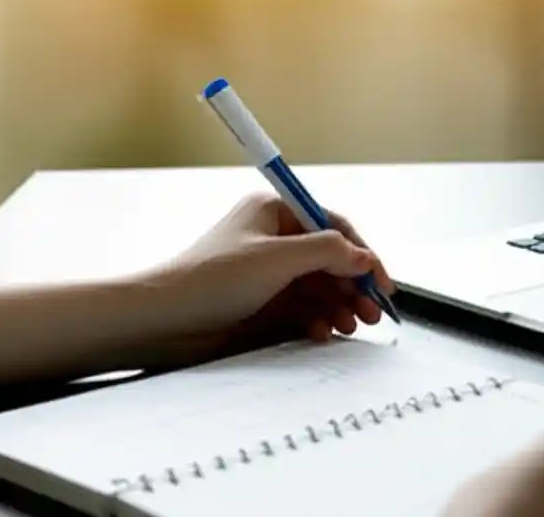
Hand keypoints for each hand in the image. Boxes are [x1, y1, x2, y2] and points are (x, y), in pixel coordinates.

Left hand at [141, 192, 396, 358]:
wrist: (161, 320)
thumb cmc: (210, 280)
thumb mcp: (278, 258)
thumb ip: (329, 253)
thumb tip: (365, 258)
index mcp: (274, 212)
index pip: (334, 227)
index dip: (363, 255)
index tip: (382, 282)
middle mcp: (273, 238)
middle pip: (330, 260)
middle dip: (353, 286)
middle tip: (372, 312)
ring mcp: (267, 272)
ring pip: (319, 287)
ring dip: (339, 306)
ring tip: (351, 326)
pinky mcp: (260, 302)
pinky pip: (301, 308)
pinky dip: (316, 320)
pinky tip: (322, 332)